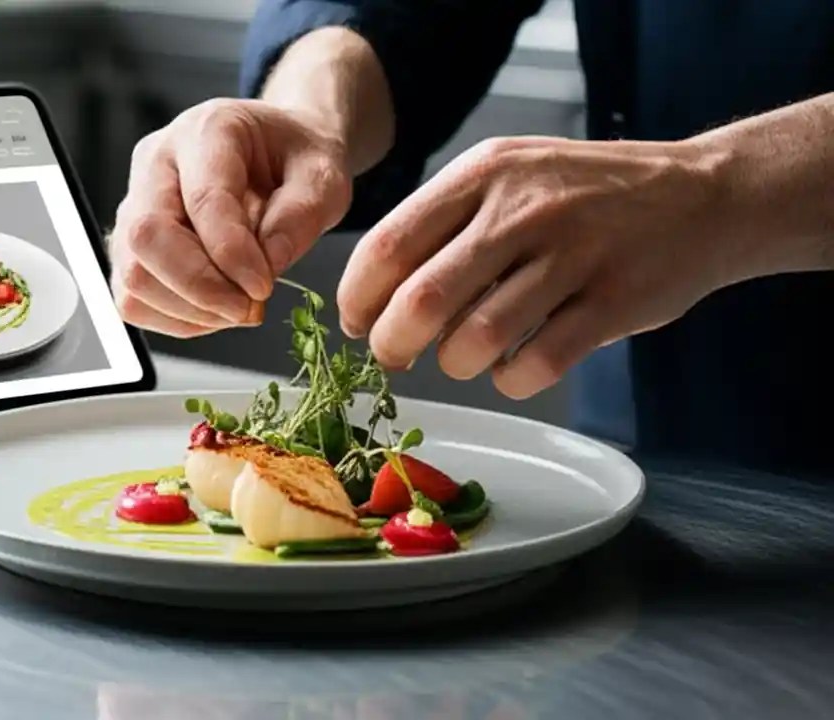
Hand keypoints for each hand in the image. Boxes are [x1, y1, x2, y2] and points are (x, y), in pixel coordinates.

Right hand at [109, 98, 352, 337]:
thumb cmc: (295, 159)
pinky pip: (134, 300)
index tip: (263, 288)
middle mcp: (156, 162)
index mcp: (207, 130)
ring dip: (189, 310)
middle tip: (249, 307)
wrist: (277, 153)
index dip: (231, 254)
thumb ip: (300, 217)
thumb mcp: (323, 176)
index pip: (203, 200)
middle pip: (146, 238)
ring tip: (239, 308)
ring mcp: (135, 204)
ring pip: (133, 276)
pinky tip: (215, 311)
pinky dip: (176, 318)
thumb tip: (266, 267)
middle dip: (200, 288)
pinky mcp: (131, 246)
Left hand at [337, 135, 735, 398]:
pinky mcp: (614, 302)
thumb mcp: (508, 175)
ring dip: (455, 365)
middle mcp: (523, 210)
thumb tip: (370, 298)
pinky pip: (536, 365)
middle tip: (395, 356)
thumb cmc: (583, 195)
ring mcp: (573, 255)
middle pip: (422, 300)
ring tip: (462, 358)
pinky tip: (512, 369)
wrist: (701, 196)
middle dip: (393, 344)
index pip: (388, 245)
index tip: (357, 322)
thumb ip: (441, 222)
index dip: (358, 298)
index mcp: (483, 174)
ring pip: (477, 339)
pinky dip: (510, 381)